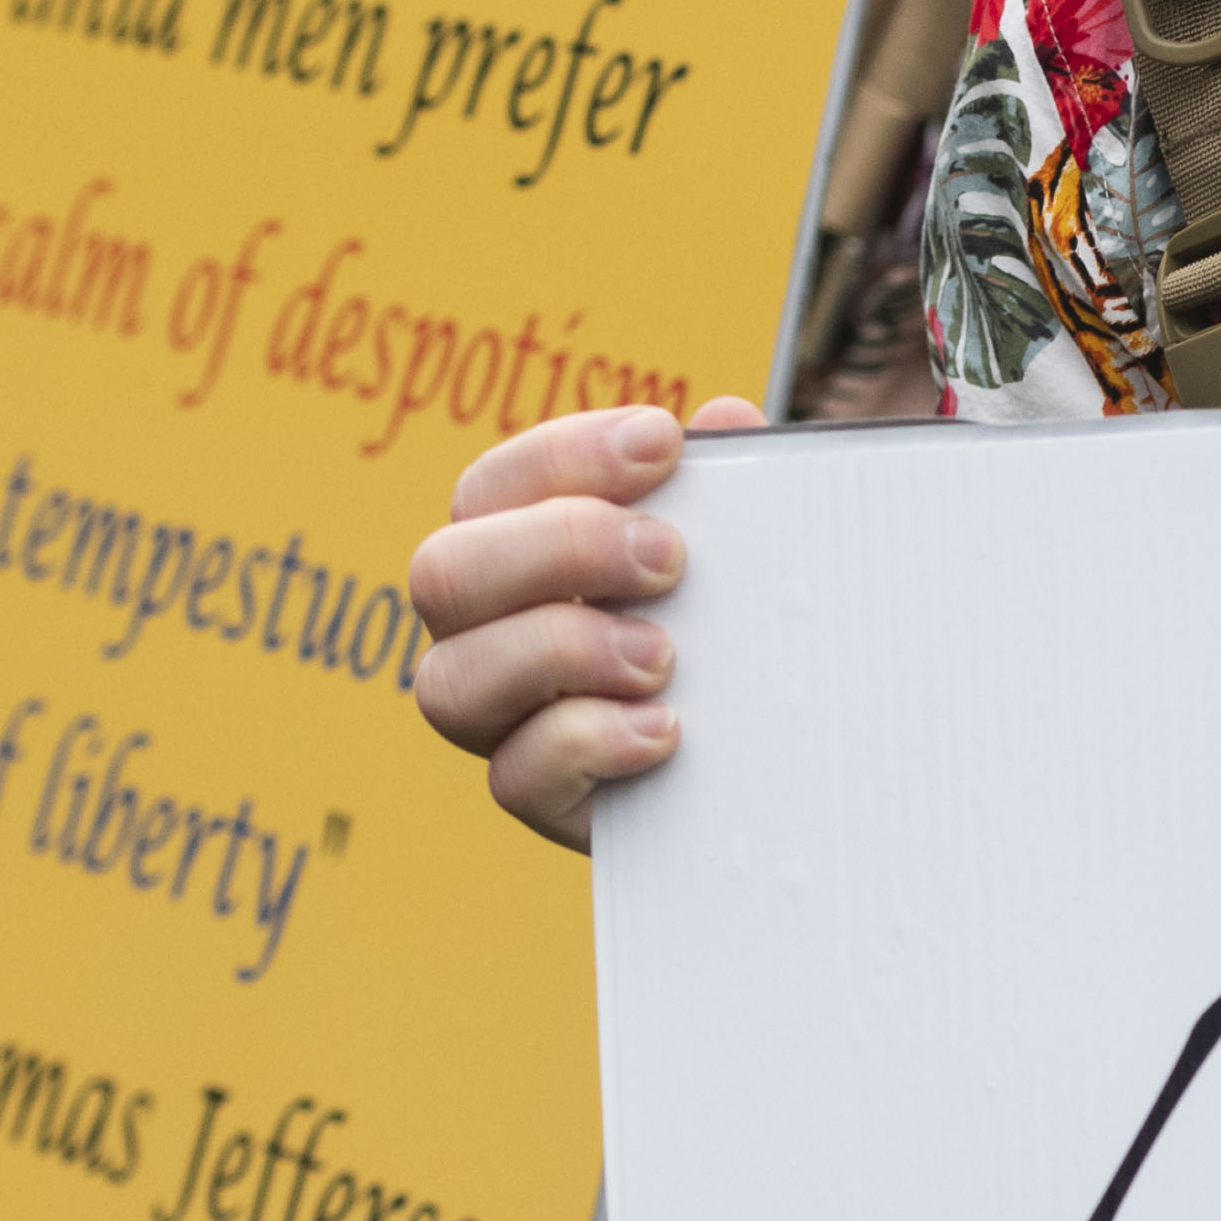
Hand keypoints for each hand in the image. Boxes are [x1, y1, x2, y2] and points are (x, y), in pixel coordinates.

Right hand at [409, 398, 768, 848]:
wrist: (778, 762)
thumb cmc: (740, 634)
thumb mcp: (743, 558)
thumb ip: (729, 491)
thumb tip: (731, 421)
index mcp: (519, 552)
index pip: (494, 486)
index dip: (567, 455)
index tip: (664, 443)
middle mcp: (485, 632)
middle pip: (443, 573)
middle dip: (558, 547)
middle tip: (668, 558)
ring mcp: (502, 722)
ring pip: (450, 682)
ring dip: (559, 651)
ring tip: (662, 656)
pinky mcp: (542, 800)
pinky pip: (514, 777)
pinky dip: (587, 741)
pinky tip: (664, 729)